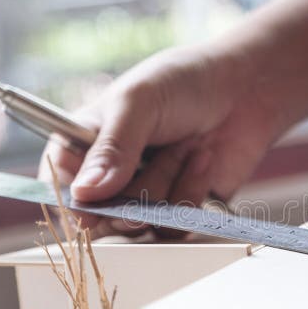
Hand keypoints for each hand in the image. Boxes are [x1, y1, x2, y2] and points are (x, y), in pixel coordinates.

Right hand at [38, 45, 282, 235]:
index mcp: (87, 140)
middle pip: (98, 215)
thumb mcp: (139, 102)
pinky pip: (172, 226)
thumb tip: (84, 195)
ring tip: (184, 147)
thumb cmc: (185, 82)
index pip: (59, 180)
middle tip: (149, 172)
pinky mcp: (179, 210)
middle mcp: (112, 173)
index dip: (69, 200)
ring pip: (137, 223)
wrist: (248, 90)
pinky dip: (190, 194)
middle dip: (126, 198)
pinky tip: (203, 159)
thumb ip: (112, 149)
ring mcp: (145, 194)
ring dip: (164, 187)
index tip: (86, 209)